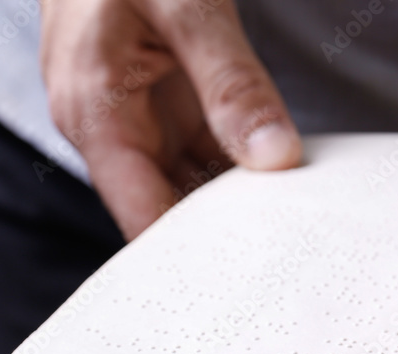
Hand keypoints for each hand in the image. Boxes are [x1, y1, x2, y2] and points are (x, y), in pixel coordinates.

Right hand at [41, 0, 301, 239]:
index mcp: (98, 115)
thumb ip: (232, 84)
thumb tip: (275, 158)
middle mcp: (116, 129)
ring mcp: (144, 121)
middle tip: (292, 264)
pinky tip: (289, 188)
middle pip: (172, 211)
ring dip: (244, 208)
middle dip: (229, 239)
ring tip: (300, 235)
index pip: (143, 217)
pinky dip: (247, 172)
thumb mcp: (187, 9)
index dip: (194, 258)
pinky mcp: (173, 108)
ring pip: (196, 187)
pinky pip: (212, 156)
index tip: (250, 281)